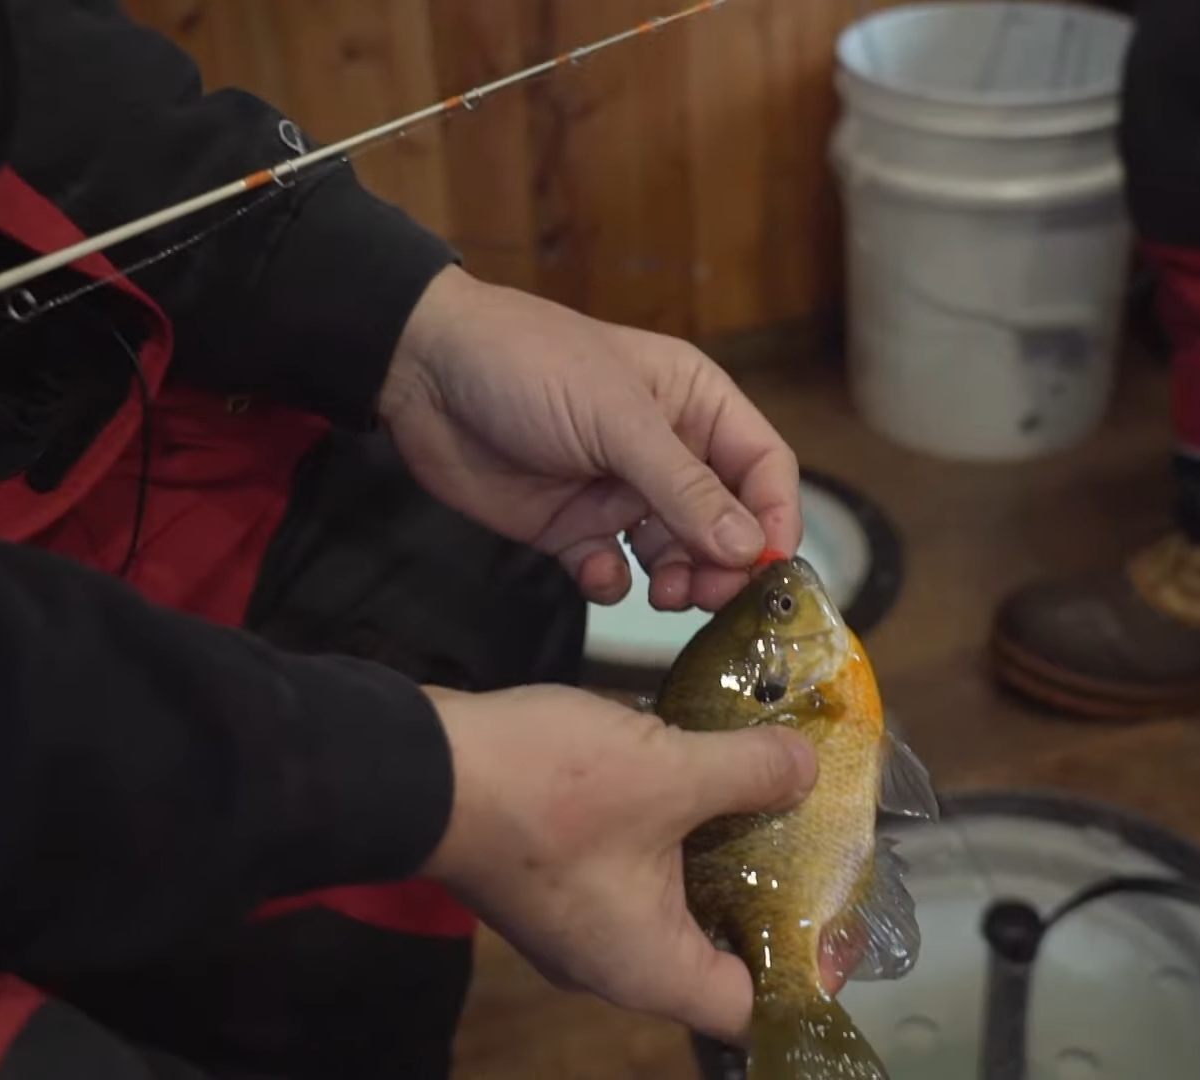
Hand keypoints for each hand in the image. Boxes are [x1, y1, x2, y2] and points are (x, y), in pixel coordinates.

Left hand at [382, 266, 801, 611]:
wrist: (423, 372)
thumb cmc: (529, 365)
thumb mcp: (617, 420)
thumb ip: (684, 488)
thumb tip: (751, 548)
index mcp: (695, 404)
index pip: (764, 468)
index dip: (776, 519)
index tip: (771, 568)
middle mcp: (666, 451)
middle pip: (726, 524)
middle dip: (725, 564)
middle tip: (709, 594)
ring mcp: (618, 492)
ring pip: (674, 556)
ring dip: (676, 581)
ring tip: (661, 593)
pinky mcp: (570, 527)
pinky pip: (611, 571)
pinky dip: (611, 583)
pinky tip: (595, 574)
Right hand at [417, 684, 819, 1043]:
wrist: (418, 768)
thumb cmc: (548, 793)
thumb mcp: (670, 773)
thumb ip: (751, 774)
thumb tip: (807, 768)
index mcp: (651, 968)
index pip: (754, 1004)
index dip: (809, 965)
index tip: (843, 914)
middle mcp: (615, 962)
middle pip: (718, 951)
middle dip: (771, 894)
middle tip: (817, 839)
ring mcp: (578, 922)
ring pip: (673, 903)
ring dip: (719, 853)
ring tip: (769, 798)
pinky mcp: (552, 879)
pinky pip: (633, 871)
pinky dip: (672, 834)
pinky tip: (697, 776)